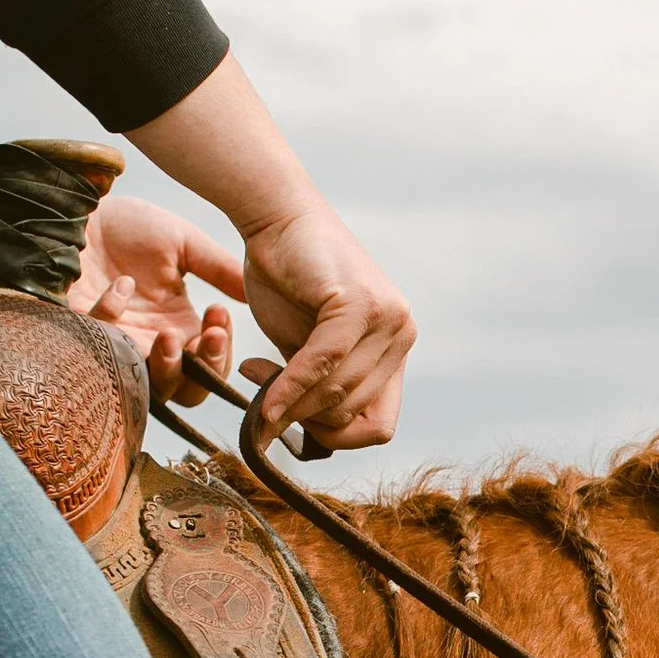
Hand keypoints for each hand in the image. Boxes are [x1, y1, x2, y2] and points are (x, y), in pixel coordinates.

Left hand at [70, 193, 246, 404]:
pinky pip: (101, 345)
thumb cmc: (128, 225)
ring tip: (169, 337)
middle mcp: (152, 344)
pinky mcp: (82, 335)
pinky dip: (113, 317)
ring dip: (163, 368)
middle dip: (199, 370)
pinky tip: (120, 286)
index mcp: (181, 326)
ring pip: (147, 387)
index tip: (219, 318)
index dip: (220, 354)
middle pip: (185, 390)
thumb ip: (218, 269)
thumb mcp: (183, 242)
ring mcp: (118, 344)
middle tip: (203, 339)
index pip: (209, 365)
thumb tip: (255, 293)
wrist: (79, 210)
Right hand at [120, 53, 417, 446]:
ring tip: (256, 385)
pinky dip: (290, 389)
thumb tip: (300, 440)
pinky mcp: (360, 304)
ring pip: (340, 393)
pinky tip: (265, 400)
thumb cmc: (286, 280)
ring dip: (293, 405)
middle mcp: (402, 333)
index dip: (337, 437)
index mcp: (395, 348)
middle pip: (355, 413)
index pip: (380, 425)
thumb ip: (316, 389)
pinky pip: (323, 365)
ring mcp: (388, 318)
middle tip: (263, 402)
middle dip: (304, 418)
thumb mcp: (306, 348)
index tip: (295, 424)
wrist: (274, 216)